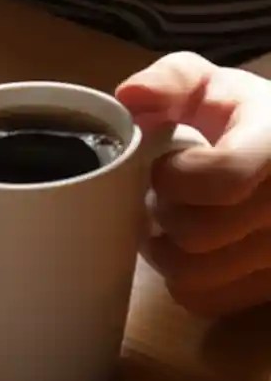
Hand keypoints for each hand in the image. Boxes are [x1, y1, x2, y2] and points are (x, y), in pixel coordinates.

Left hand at [116, 52, 270, 316]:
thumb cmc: (250, 123)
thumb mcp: (218, 86)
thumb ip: (174, 79)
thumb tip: (130, 95)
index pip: (223, 180)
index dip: (175, 178)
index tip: (168, 165)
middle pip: (197, 235)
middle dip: (164, 214)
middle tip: (163, 196)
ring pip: (194, 277)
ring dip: (166, 252)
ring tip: (174, 222)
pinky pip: (204, 301)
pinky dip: (184, 281)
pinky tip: (192, 252)